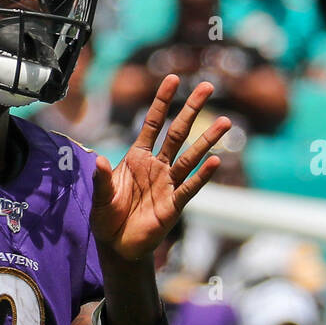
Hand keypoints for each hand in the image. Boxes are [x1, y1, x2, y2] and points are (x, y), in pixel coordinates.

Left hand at [90, 75, 229, 260]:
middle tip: (208, 86)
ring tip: (225, 122)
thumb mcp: (101, 196)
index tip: (172, 79)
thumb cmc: (107, 218)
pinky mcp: (174, 204)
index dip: (161, 101)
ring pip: (190, 156)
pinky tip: (216, 161)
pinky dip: (202, 175)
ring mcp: (168, 183)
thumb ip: (102, 179)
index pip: (152, 123)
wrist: (117, 246)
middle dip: (191, 109)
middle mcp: (157, 166)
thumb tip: (100, 160)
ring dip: (207, 139)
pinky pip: (190, 186)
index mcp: (137, 157)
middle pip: (177, 132)